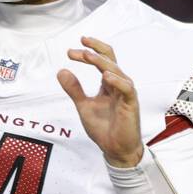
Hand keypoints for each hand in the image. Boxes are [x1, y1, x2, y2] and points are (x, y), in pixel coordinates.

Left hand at [57, 36, 143, 167]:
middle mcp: (119, 85)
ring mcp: (126, 93)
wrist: (115, 149)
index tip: (70, 51)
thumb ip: (74, 89)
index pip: (101, 61)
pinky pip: (127, 88)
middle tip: (79, 44)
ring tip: (87, 55)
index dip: (88, 52)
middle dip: (95, 49)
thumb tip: (61, 71)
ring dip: (101, 62)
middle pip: (110, 59)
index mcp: (109, 84)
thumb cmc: (104, 128)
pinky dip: (117, 81)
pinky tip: (105, 76)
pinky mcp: (131, 104)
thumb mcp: (84, 106)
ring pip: (117, 71)